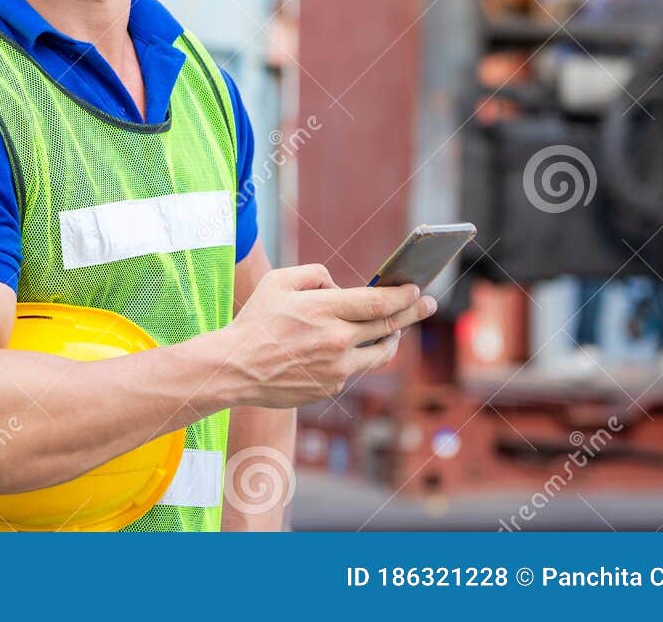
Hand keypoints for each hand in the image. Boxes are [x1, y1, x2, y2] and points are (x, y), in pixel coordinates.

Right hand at [216, 263, 435, 408]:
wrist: (235, 368)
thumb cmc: (255, 320)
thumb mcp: (279, 282)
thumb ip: (315, 274)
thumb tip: (340, 286)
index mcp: (324, 310)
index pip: (378, 302)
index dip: (402, 295)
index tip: (416, 289)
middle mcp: (336, 340)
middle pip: (388, 326)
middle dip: (413, 312)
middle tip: (427, 303)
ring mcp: (336, 368)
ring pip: (380, 354)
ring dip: (392, 339)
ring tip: (395, 330)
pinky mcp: (331, 387)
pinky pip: (355, 369)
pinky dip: (356, 356)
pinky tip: (348, 348)